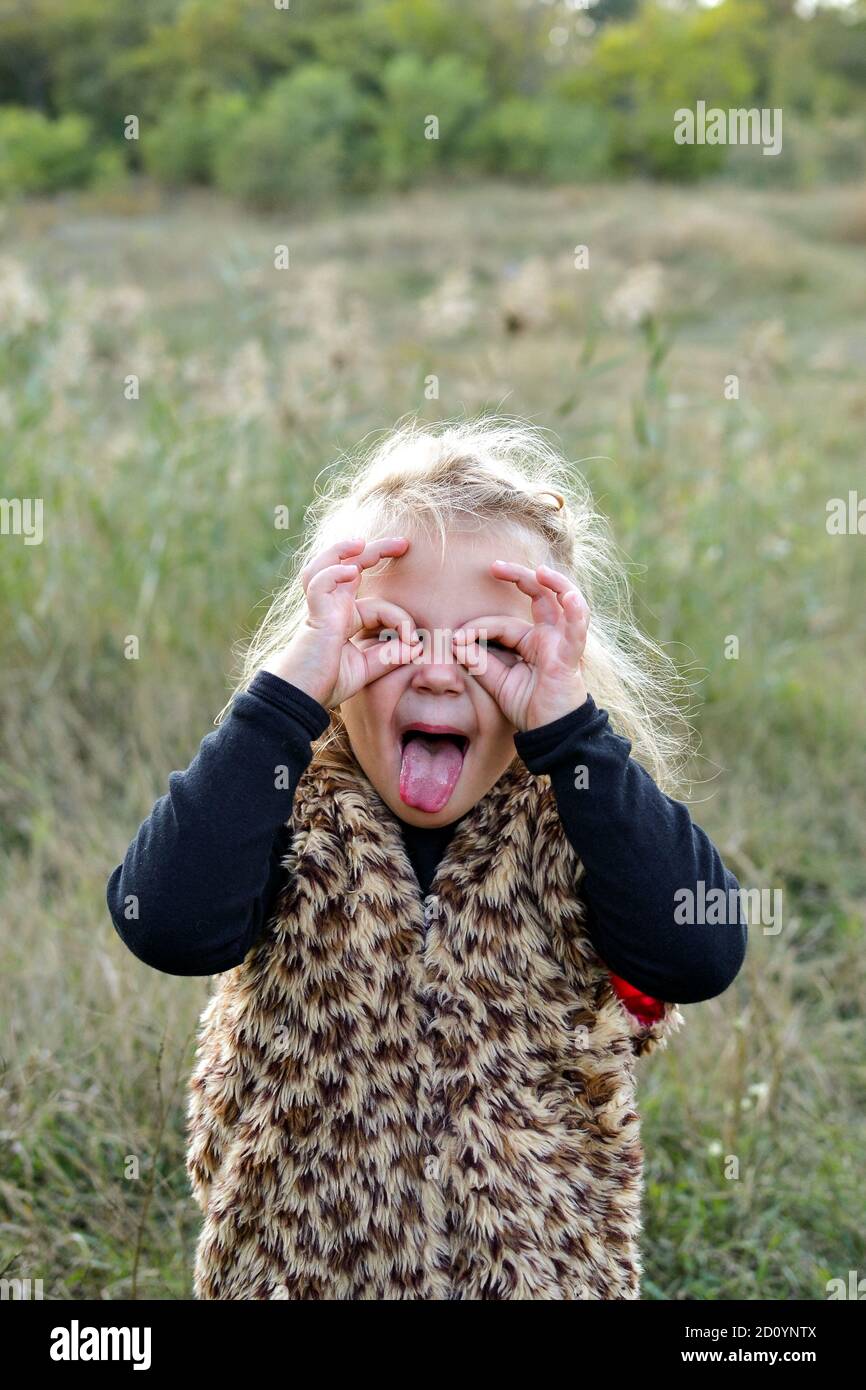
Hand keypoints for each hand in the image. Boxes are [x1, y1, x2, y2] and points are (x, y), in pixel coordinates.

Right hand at [260, 536, 421, 707]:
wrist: (300, 699)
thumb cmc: (327, 683)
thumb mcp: (367, 669)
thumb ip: (390, 655)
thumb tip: (416, 643)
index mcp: (345, 619)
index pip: (379, 605)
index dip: (401, 620)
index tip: (414, 643)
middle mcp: (333, 608)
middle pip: (350, 566)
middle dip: (376, 550)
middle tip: (404, 543)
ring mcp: (322, 609)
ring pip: (325, 566)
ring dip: (342, 549)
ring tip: (361, 542)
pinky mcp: (314, 616)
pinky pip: (319, 584)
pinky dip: (333, 573)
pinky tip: (350, 571)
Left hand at [450, 560, 589, 731]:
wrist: (550, 734)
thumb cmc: (528, 707)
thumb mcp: (496, 682)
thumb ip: (478, 661)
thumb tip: (456, 643)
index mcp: (532, 642)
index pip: (502, 624)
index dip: (477, 628)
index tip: (454, 639)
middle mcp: (549, 637)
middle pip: (539, 596)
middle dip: (519, 576)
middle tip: (494, 566)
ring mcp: (562, 644)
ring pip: (563, 603)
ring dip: (553, 583)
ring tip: (538, 570)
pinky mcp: (570, 657)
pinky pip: (576, 630)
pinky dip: (575, 611)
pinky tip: (568, 594)